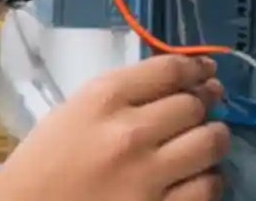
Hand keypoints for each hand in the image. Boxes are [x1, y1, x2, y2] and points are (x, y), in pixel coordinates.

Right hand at [0, 55, 229, 200]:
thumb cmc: (43, 161)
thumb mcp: (73, 112)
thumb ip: (122, 96)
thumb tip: (178, 86)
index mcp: (102, 98)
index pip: (170, 70)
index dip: (197, 68)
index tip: (207, 71)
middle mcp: (130, 131)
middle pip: (195, 105)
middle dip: (204, 105)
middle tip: (201, 111)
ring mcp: (147, 175)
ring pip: (211, 143)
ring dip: (212, 140)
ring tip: (203, 143)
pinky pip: (208, 187)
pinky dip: (208, 179)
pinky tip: (195, 178)